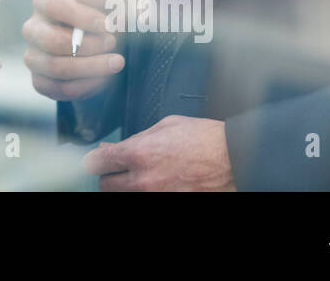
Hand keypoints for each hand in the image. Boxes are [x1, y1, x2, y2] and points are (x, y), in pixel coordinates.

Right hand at [22, 0, 125, 100]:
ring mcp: (33, 56)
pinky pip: (60, 89)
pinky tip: (104, 77)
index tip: (108, 25)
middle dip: (88, 45)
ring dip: (91, 67)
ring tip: (116, 62)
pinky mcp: (39, 81)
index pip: (54, 6)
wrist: (100, 43)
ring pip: (56, 68)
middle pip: (52, 41)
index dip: (81, 17)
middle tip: (112, 43)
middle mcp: (33, 28)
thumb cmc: (103, 15)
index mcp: (45, 1)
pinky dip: (86, 85)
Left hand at [82, 115, 235, 190]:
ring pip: (123, 196)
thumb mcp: (164, 126)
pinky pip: (145, 200)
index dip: (95, 159)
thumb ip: (135, 139)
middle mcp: (143, 180)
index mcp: (138, 153)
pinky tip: (155, 184)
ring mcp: (156, 197)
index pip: (95, 163)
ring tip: (138, 177)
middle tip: (116, 170)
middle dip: (108, 176)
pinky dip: (145, 193)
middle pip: (104, 186)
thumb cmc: (204, 139)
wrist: (234, 159)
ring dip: (125, 187)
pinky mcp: (168, 203)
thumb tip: (113, 148)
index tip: (97, 159)